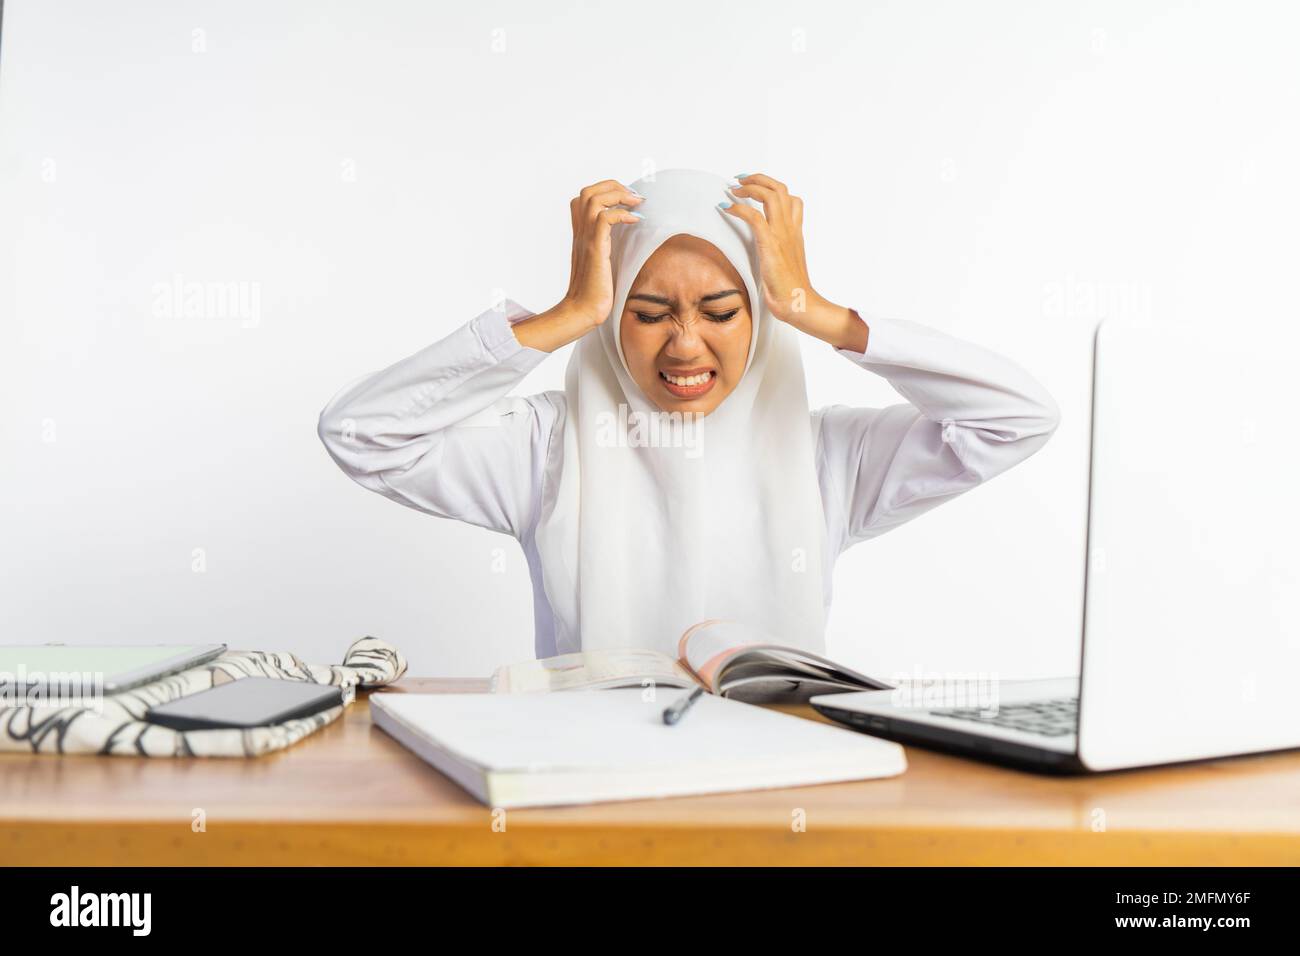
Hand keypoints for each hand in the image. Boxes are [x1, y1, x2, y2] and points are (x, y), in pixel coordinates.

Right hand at [563, 179, 644, 324]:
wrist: (582, 311)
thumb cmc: (594, 293)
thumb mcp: (602, 264)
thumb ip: (607, 249)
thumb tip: (627, 242)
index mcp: (581, 235)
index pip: (583, 199)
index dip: (605, 192)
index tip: (626, 201)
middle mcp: (581, 233)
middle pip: (588, 191)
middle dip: (613, 186)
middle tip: (633, 197)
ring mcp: (586, 239)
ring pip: (594, 198)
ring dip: (618, 195)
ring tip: (636, 203)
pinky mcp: (595, 249)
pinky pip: (604, 218)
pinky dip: (622, 213)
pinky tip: (635, 221)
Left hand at [720, 173, 867, 352]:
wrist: (797, 303)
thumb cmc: (790, 290)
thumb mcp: (786, 265)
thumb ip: (779, 251)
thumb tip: (766, 251)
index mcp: (796, 232)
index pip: (793, 199)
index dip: (773, 188)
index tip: (755, 187)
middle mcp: (791, 229)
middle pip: (780, 189)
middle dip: (758, 179)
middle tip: (740, 180)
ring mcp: (782, 235)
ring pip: (770, 196)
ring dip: (749, 188)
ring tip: (732, 189)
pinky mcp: (770, 244)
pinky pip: (754, 216)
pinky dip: (738, 208)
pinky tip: (726, 208)